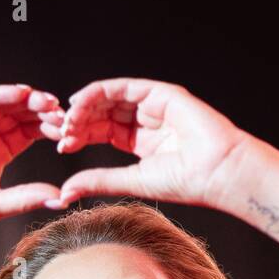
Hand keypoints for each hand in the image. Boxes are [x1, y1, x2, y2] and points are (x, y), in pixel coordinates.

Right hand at [0, 82, 66, 245]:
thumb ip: (25, 198)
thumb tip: (61, 198)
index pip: (29, 132)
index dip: (49, 129)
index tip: (71, 132)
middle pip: (19, 114)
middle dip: (42, 111)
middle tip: (65, 113)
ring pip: (0, 104)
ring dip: (24, 99)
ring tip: (46, 101)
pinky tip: (18, 94)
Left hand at [51, 78, 249, 210]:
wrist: (218, 173)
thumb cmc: (186, 183)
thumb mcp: (132, 181)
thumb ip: (98, 180)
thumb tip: (65, 191)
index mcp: (141, 142)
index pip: (104, 131)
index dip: (81, 136)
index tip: (62, 147)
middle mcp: (146, 121)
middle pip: (103, 113)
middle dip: (80, 121)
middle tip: (60, 131)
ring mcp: (154, 105)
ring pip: (110, 98)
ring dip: (86, 106)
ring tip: (69, 120)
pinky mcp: (161, 94)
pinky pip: (124, 87)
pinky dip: (100, 92)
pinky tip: (82, 102)